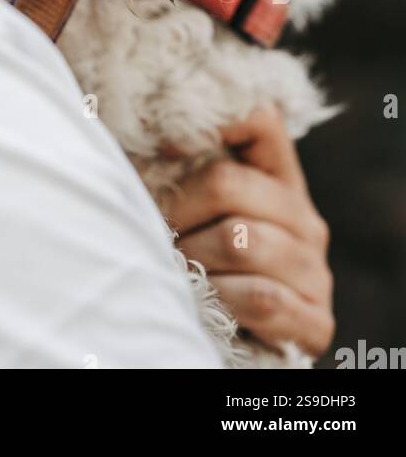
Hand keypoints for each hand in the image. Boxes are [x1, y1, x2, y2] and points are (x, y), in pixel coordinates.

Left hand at [160, 105, 333, 357]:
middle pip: (228, 183)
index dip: (213, 120)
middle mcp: (304, 218)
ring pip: (240, 241)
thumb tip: (141, 128)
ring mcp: (314, 270)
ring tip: (178, 269)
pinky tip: (206, 301)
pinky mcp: (315, 320)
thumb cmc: (197, 262)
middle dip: (177, 210)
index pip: (262, 117)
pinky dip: (220, 298)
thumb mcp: (188, 208)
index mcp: (276, 177)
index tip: (166, 147)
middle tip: (157, 231)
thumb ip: (172, 167)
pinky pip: (261, 297)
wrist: (227, 339)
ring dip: (193, 258)